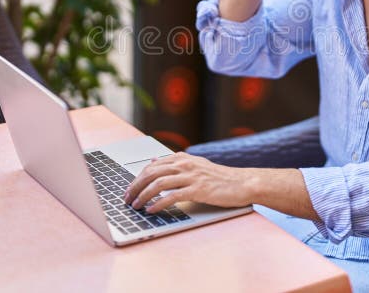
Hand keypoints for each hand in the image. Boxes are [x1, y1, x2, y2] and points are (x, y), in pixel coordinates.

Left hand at [123, 152, 252, 212]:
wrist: (242, 183)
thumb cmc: (219, 178)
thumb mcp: (195, 165)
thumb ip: (175, 163)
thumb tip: (153, 160)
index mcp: (182, 158)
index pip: (152, 165)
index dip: (137, 178)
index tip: (129, 190)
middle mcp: (185, 164)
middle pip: (151, 173)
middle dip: (135, 186)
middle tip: (126, 199)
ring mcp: (192, 176)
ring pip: (159, 183)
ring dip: (143, 195)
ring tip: (136, 206)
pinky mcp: (198, 189)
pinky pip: (172, 196)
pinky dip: (158, 203)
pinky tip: (152, 210)